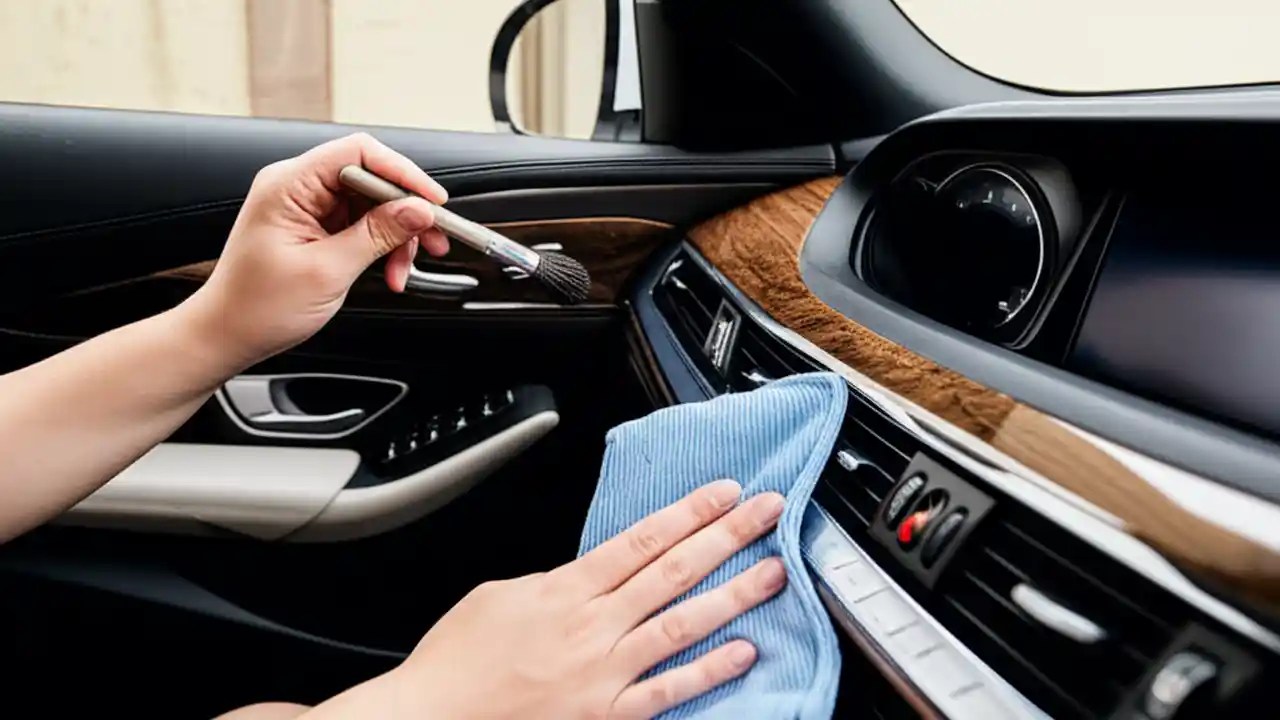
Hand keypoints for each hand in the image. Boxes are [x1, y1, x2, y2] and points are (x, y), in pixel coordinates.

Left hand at [184, 132, 448, 366]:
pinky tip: (390, 270)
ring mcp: (306, 207)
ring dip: (396, 236)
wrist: (227, 335)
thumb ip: (377, 235)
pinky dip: (381, 247)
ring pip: (372, 205)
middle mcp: (297, 187)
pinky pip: (361, 225)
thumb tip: (417, 211)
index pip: (358, 154)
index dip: (402, 173)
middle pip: (371, 179)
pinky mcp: (315, 227)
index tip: (432, 201)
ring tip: (404, 269)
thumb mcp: (328, 270)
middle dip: (405, 212)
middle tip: (432, 239)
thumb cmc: (257, 306)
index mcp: (289, 185)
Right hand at [303, 482, 787, 719]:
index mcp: (566, 589)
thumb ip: (552, 582)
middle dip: (727, 535)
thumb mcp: (499, 596)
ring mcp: (604, 673)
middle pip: (674, 570)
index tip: (725, 492)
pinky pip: (668, 691)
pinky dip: (708, 671)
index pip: (642, 539)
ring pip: (682, 623)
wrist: (431, 718)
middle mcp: (593, 626)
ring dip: (734, 594)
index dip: (689, 512)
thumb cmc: (457, 662)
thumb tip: (586, 574)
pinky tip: (744, 652)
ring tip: (774, 571)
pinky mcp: (607, 715)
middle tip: (769, 512)